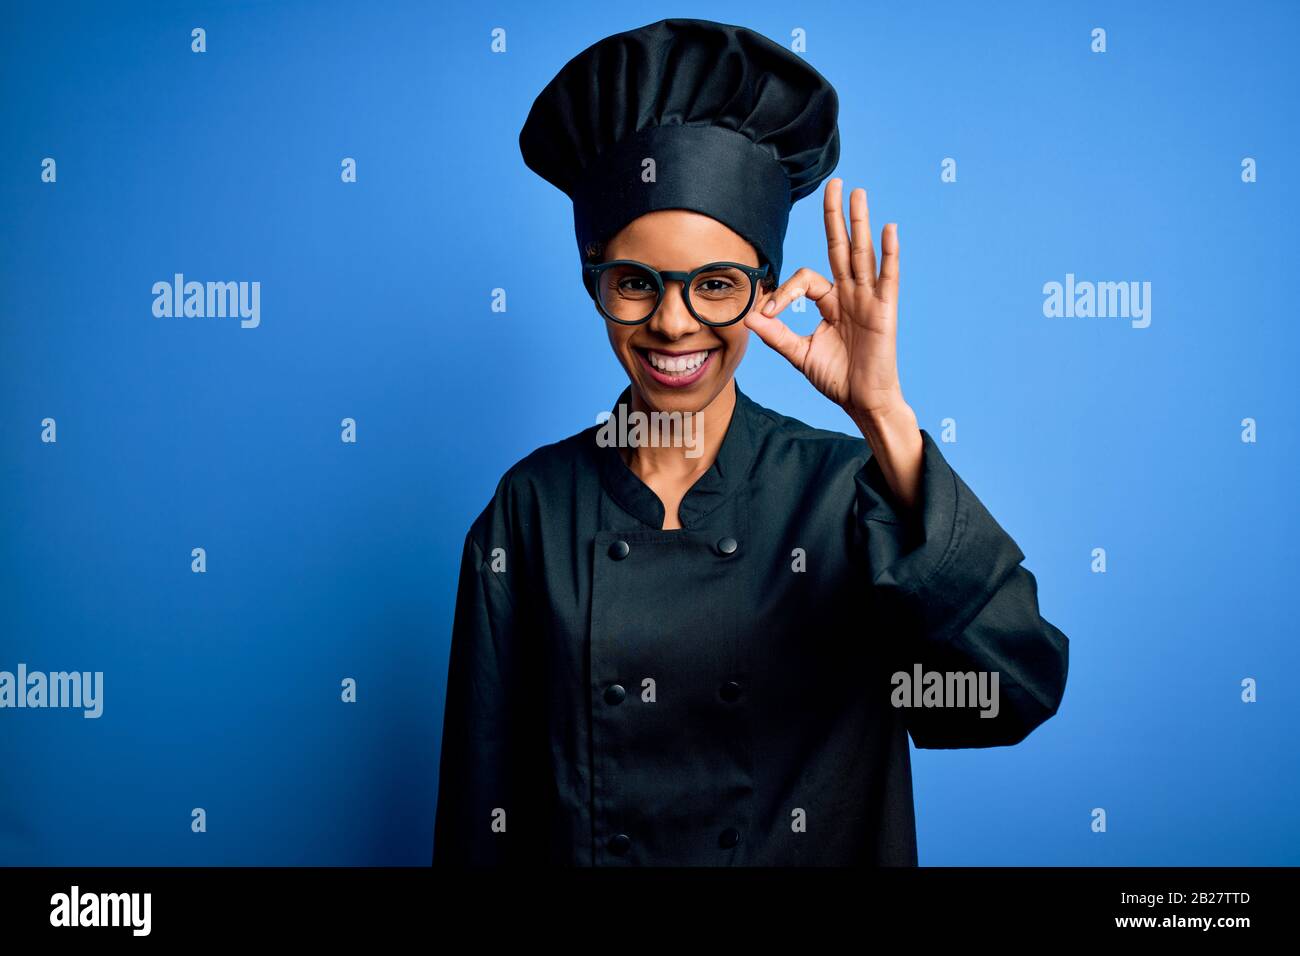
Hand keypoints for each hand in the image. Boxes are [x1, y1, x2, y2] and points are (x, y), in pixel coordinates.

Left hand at [745, 178, 905, 422]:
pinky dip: (888, 253)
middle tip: (834, 184)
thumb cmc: (837, 378)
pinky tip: (887, 229)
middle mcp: (850, 295)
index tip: (768, 312)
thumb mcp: (800, 354)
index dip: (784, 291)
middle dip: (835, 217)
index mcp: (831, 303)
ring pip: (862, 254)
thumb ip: (776, 334)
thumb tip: (748, 316)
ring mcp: (869, 300)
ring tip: (858, 193)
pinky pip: (887, 277)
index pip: (806, 279)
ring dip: (859, 223)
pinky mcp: (884, 310)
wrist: (863, 401)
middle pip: (841, 248)